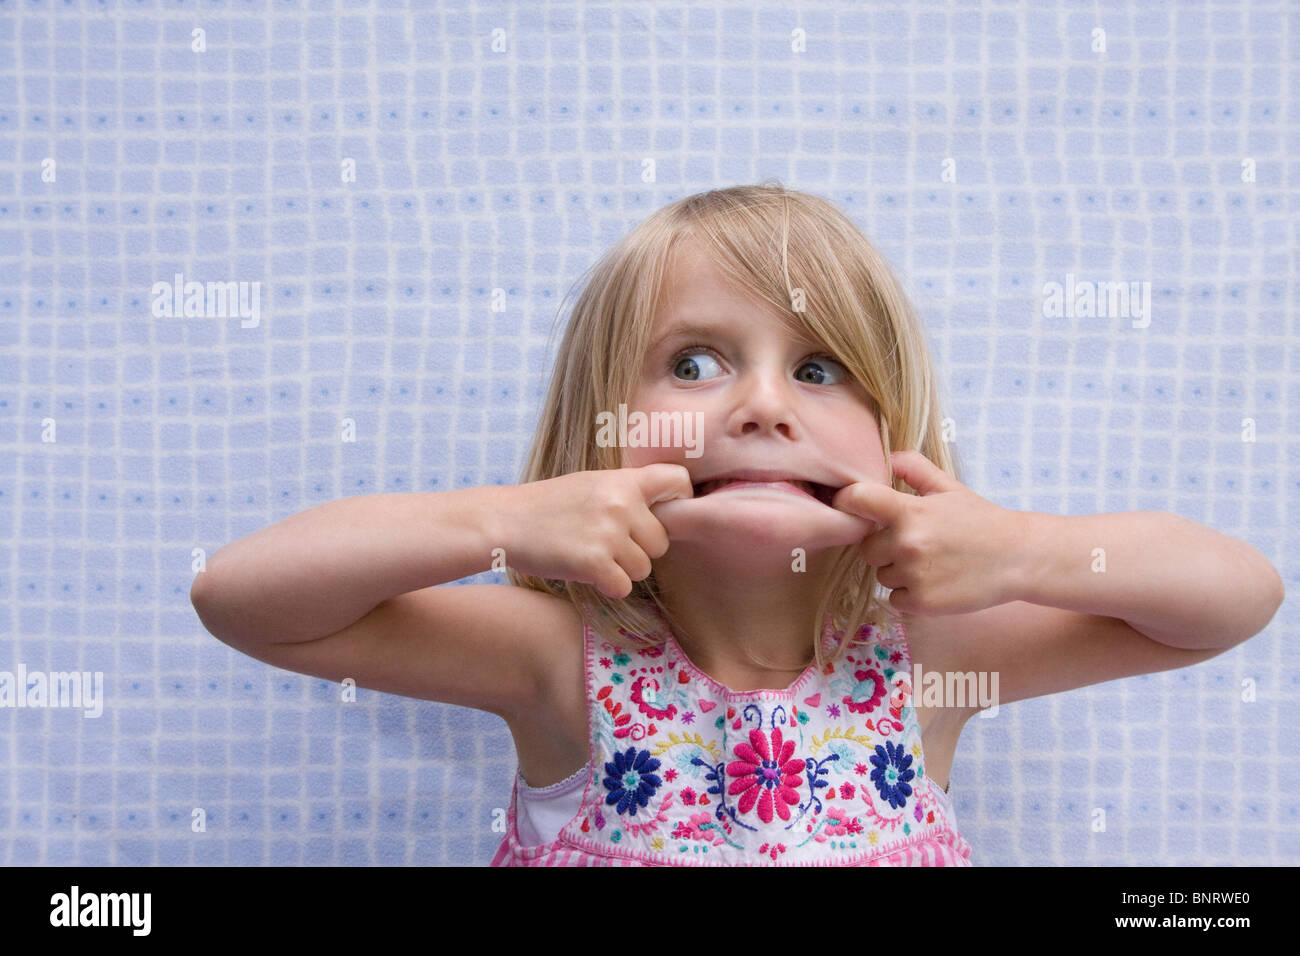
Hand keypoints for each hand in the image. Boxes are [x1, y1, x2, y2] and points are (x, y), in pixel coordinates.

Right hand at [500, 464, 693, 598]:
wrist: (503, 521)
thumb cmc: (547, 505)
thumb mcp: (591, 483)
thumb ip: (627, 493)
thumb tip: (666, 507)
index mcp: (623, 480)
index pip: (678, 481)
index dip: (678, 500)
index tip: (662, 513)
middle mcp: (621, 504)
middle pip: (662, 541)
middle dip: (640, 549)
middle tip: (608, 544)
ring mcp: (608, 534)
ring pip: (643, 568)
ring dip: (622, 570)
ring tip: (592, 555)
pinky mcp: (594, 563)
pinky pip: (623, 587)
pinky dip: (608, 587)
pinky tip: (587, 573)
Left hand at [829, 450, 1025, 615]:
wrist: (1018, 558)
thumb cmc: (981, 520)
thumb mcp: (949, 488)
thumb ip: (915, 468)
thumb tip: (887, 456)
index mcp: (910, 511)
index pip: (857, 500)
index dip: (848, 502)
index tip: (850, 507)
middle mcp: (907, 543)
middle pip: (866, 548)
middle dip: (885, 546)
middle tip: (917, 543)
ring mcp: (913, 575)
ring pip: (882, 575)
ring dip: (899, 571)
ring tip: (933, 562)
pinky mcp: (922, 603)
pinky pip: (896, 599)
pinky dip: (910, 595)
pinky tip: (936, 582)